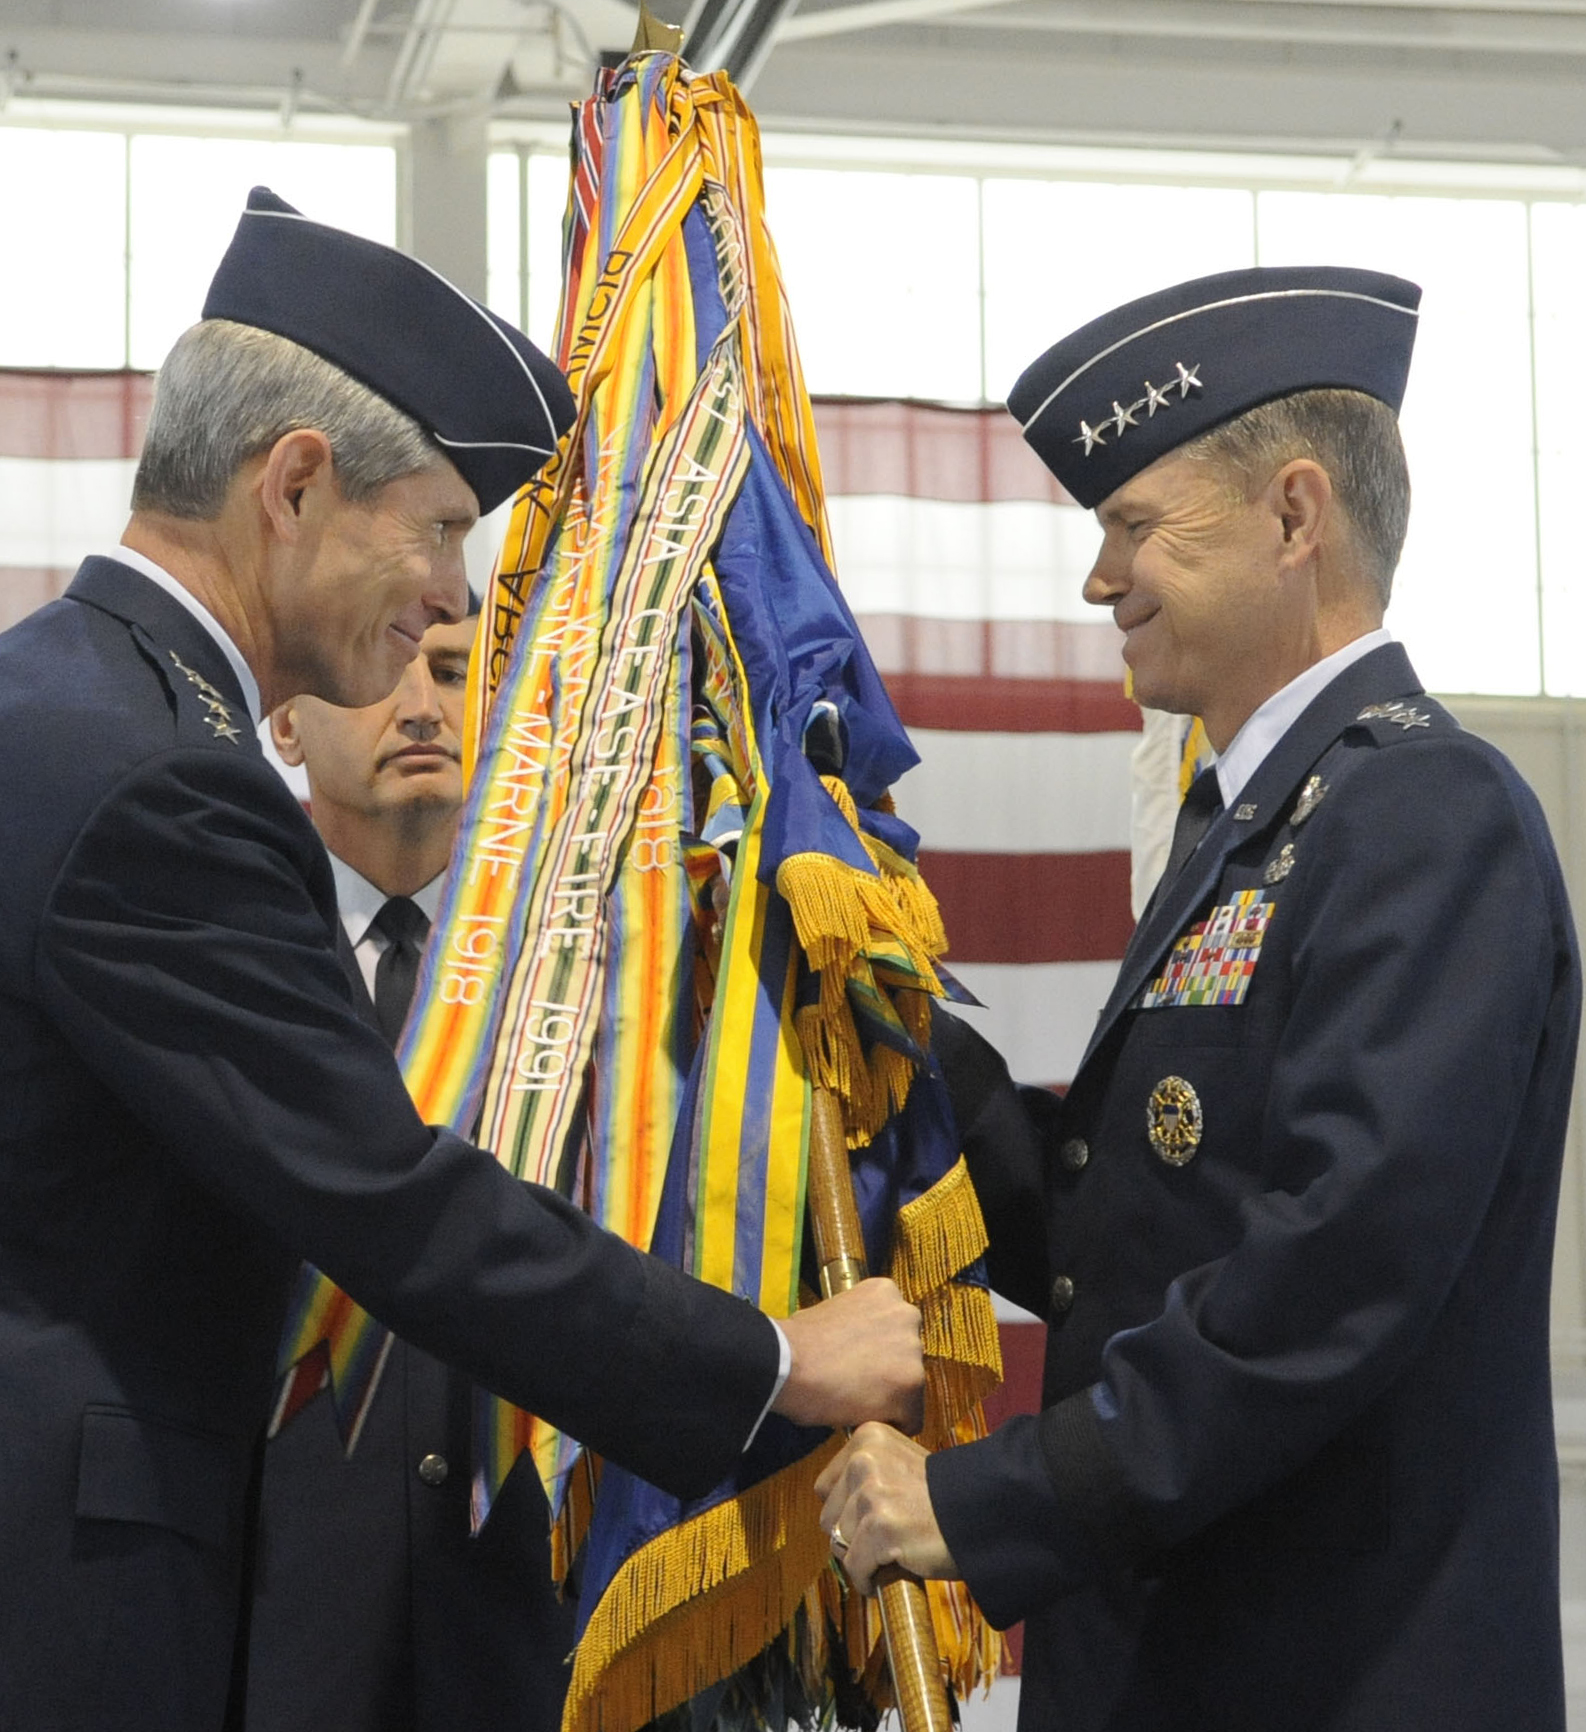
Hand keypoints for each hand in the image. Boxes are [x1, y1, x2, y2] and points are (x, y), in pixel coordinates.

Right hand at [772, 1278, 923, 1433]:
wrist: (786, 1361)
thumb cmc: (798, 1341)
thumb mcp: (833, 1311)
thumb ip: (857, 1324)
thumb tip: (856, 1345)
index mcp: (886, 1292)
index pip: (895, 1328)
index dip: (877, 1350)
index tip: (859, 1361)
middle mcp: (907, 1315)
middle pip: (907, 1355)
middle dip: (888, 1370)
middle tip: (857, 1382)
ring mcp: (912, 1351)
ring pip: (910, 1386)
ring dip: (889, 1396)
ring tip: (856, 1402)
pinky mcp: (911, 1386)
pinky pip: (910, 1418)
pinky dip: (890, 1424)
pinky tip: (863, 1419)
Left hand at [814, 1422, 957, 1593]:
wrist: (982, 1513)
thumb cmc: (942, 1498)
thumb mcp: (898, 1464)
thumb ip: (866, 1475)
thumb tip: (833, 1515)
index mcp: (866, 1438)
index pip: (826, 1488)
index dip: (847, 1511)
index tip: (873, 1519)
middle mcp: (864, 1460)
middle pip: (828, 1518)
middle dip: (852, 1536)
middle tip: (885, 1538)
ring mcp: (872, 1494)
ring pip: (840, 1544)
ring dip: (863, 1557)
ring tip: (893, 1551)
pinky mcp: (881, 1529)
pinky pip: (855, 1567)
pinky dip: (869, 1579)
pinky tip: (891, 1571)